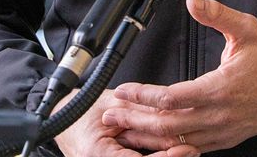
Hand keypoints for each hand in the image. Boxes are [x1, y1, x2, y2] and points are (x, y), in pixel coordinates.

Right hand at [54, 88, 197, 156]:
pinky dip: (155, 156)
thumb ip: (138, 110)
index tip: (185, 150)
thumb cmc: (81, 112)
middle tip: (193, 150)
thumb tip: (167, 112)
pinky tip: (171, 152)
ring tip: (188, 150)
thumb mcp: (111, 104)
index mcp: (97, 153)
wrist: (62, 120)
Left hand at [103, 0, 256, 153]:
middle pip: (167, 124)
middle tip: (110, 113)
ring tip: (121, 129)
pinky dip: (166, 146)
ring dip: (146, 136)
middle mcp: (218, 115)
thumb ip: (218, 15)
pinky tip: (150, 141)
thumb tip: (193, 0)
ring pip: (176, 140)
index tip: (123, 90)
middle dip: (135, 120)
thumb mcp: (247, 29)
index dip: (143, 96)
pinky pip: (190, 147)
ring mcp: (221, 132)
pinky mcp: (225, 140)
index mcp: (220, 89)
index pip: (172, 98)